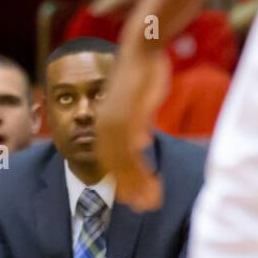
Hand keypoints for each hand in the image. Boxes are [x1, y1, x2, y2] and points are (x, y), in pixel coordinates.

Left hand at [94, 38, 169, 210]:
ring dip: (139, 186)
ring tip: (153, 202)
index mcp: (104, 124)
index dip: (123, 183)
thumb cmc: (142, 75)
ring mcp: (115, 122)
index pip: (110, 162)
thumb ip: (138, 125)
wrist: (141, 50)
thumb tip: (143, 142)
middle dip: (131, 190)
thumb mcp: (139, 106)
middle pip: (115, 168)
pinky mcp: (128, 117)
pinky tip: (153, 182)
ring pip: (124, 165)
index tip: (134, 200)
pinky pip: (133, 151)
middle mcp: (104, 126)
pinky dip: (142, 169)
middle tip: (146, 208)